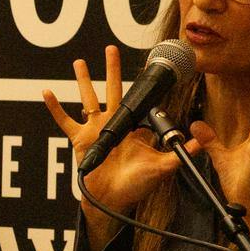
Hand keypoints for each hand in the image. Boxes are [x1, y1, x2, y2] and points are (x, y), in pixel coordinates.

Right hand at [42, 45, 182, 218]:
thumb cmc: (136, 186)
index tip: (148, 70)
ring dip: (84, 80)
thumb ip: (181, 152)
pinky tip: (47, 93)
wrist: (112, 201)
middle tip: (111, 49)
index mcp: (133, 129)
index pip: (139, 103)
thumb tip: (202, 140)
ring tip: (79, 63)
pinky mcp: (80, 140)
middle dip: (112, 69)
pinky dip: (55, 108)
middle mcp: (114, 125)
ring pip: (88, 98)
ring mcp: (96, 131)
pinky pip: (65, 120)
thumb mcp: (163, 167)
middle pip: (113, 90)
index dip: (143, 90)